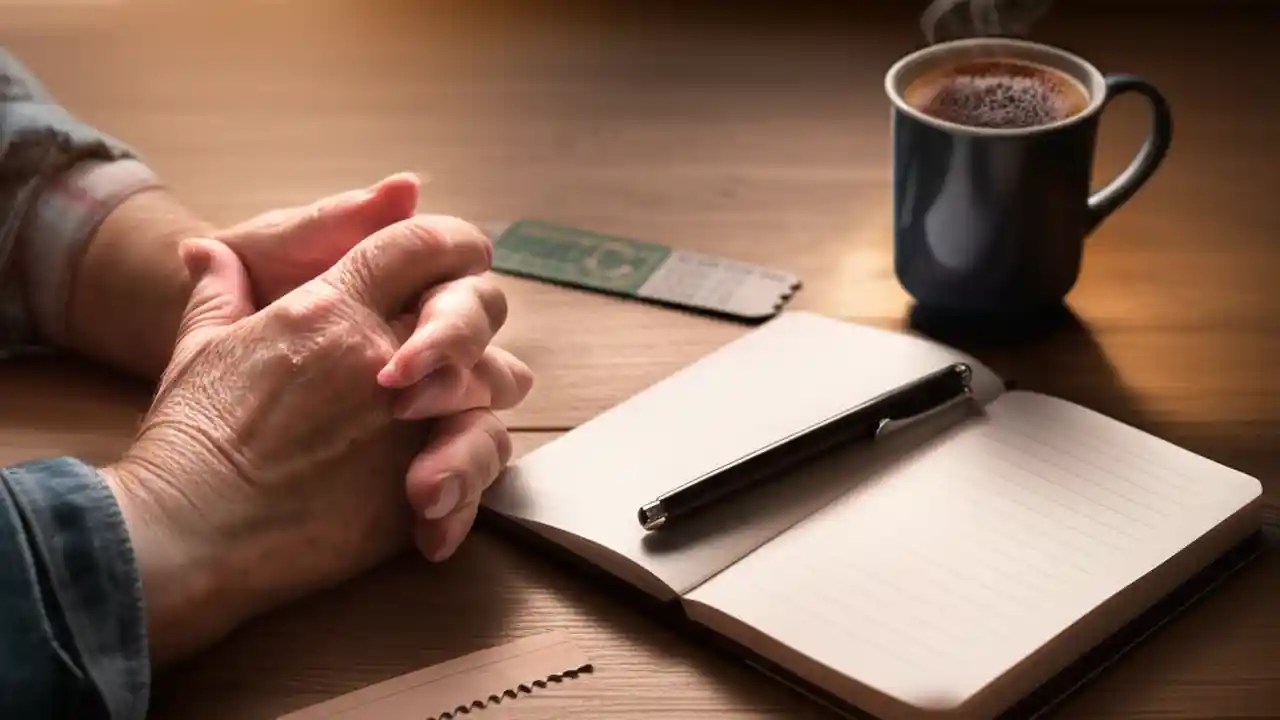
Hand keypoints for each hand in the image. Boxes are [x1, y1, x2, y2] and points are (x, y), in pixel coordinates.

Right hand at [102, 216, 526, 662]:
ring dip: (485, 391)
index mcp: (333, 310)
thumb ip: (220, 293)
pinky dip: (475, 468)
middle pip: (477, 305)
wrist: (190, 532)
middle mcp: (386, 358)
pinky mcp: (422, 487)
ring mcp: (413, 423)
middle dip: (477, 316)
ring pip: (500, 383)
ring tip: (450, 416)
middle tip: (457, 341)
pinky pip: (485, 460)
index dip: (450, 241)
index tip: (458, 254)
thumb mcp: (198, 349)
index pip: (419, 245)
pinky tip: (437, 488)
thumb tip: (208, 252)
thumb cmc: (190, 440)